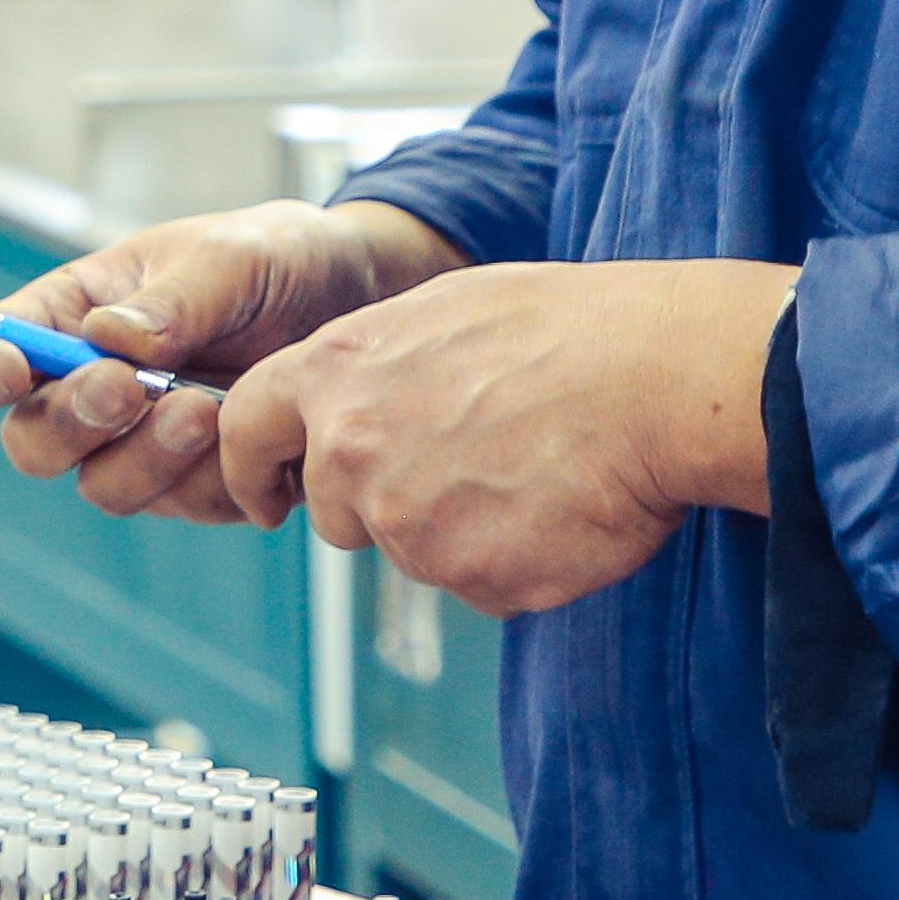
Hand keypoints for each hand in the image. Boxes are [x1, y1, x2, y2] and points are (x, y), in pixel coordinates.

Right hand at [0, 199, 466, 522]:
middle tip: (129, 390)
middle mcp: (91, 386)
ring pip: (104, 486)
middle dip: (74, 423)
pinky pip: (182, 504)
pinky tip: (249, 432)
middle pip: (33, 440)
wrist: (361, 302)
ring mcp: (140, 442)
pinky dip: (212, 477)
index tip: (11, 374)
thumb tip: (106, 341)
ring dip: (147, 459)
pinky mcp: (196, 481)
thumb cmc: (278, 259)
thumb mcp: (232, 256)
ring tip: (205, 409)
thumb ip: (172, 300)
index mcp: (73, 314)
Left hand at [216, 259, 798, 615]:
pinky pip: (475, 583)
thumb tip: (351, 404)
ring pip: (411, 549)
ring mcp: (404, 522)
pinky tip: (555, 506)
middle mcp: (350, 451)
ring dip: (456, 529)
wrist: (655, 377)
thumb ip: (374, 370)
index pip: (243, 428)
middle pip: (333, 509)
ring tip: (529, 467)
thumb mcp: (442, 315)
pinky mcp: (464, 577)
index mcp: (336, 371)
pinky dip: (511, 559)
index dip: (250, 465)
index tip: (264, 492)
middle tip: (467, 462)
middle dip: (382, 501)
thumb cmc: (568, 330)